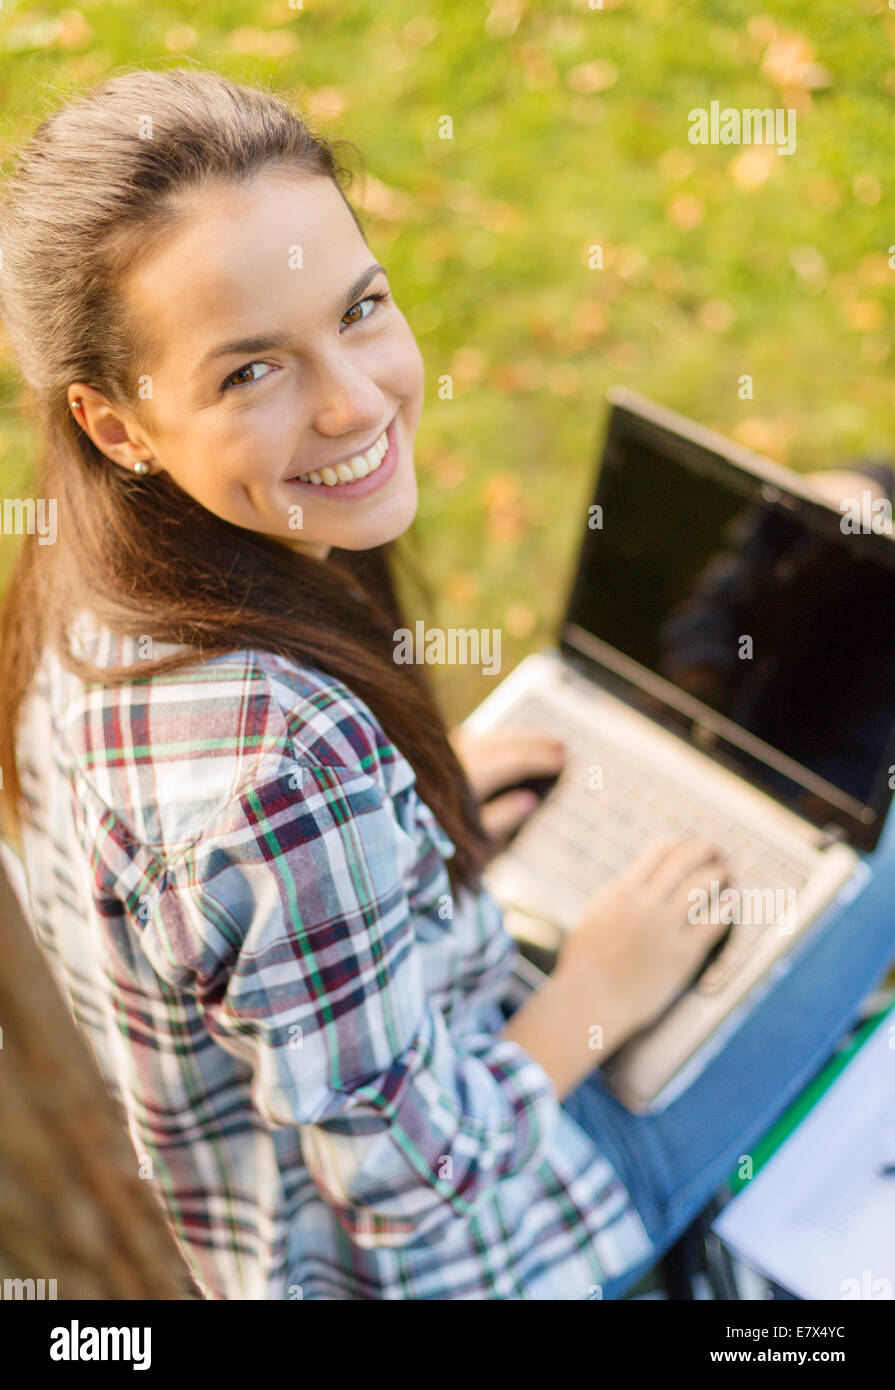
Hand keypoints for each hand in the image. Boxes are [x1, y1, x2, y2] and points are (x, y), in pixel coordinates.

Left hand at [448, 726, 566, 842]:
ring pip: (494, 735)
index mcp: (470, 776)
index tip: (563, 761)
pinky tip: (514, 741)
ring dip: (522, 736)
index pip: (515, 761)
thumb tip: (530, 801)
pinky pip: (481, 737)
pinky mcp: (443, 749)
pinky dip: (502, 737)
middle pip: (506, 742)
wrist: (398, 825)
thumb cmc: (440, 835)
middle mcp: (460, 755)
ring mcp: (451, 749)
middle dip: (536, 742)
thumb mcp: (474, 837)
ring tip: (546, 739)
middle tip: (562, 744)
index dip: (541, 760)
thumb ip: (503, 818)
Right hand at [556, 837, 729, 1042]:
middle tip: (715, 849)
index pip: (658, 852)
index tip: (685, 847)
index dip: (677, 846)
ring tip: (725, 871)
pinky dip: (726, 906)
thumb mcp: (596, 913)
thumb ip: (620, 893)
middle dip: (704, 850)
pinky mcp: (682, 955)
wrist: (590, 1000)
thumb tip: (639, 876)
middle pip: (685, 863)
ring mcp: (665, 929)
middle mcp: (645, 904)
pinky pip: (712, 922)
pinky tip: (732, 900)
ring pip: (702, 887)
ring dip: (718, 874)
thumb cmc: (587, 961)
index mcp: (622, 891)